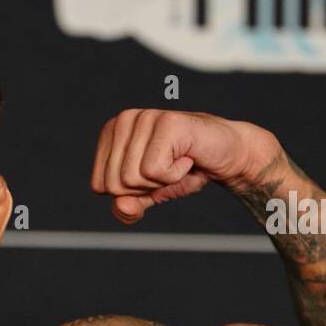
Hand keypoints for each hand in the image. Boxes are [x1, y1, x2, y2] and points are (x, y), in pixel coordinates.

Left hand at [90, 109, 277, 223]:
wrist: (226, 156)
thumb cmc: (183, 170)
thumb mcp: (147, 195)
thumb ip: (127, 207)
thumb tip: (121, 206)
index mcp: (110, 133)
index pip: (99, 185)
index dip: (129, 192)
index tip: (151, 175)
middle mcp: (123, 120)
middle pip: (115, 184)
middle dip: (145, 188)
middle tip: (167, 169)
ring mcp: (144, 118)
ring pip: (132, 178)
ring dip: (161, 181)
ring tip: (177, 161)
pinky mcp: (167, 123)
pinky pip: (155, 171)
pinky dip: (175, 174)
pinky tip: (187, 157)